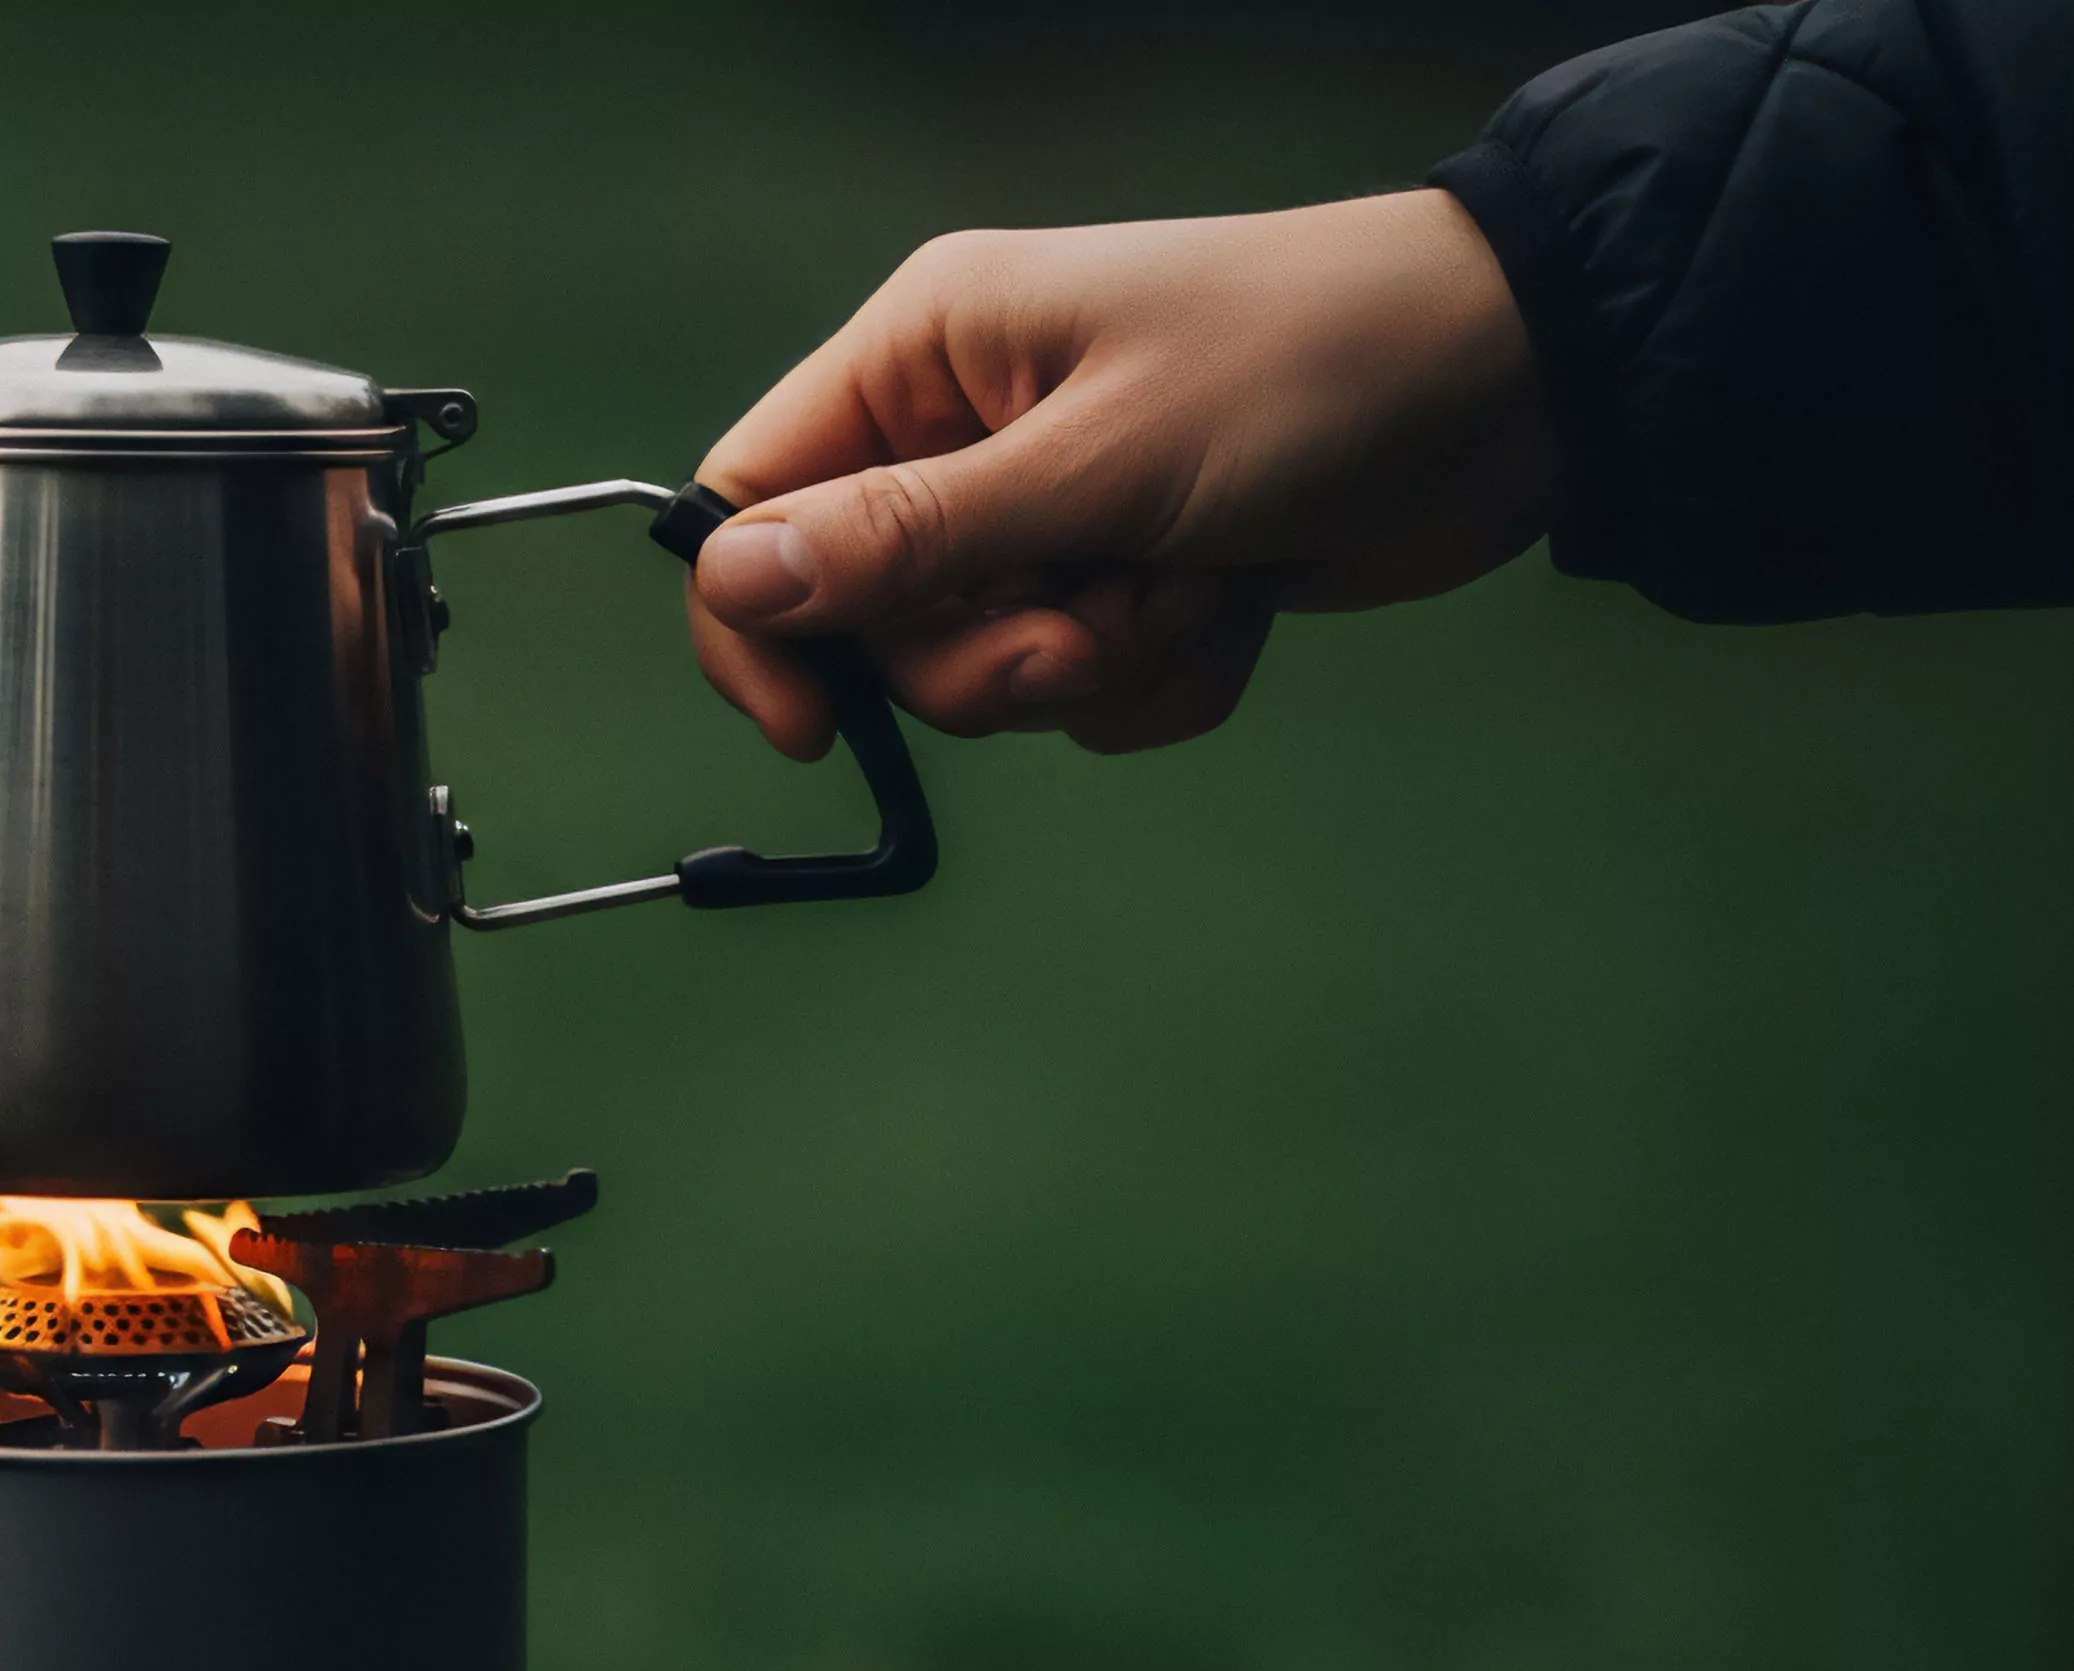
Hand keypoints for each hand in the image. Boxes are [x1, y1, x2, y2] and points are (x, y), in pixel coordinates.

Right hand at [690, 188, 1550, 757]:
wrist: (1520, 387)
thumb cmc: (1310, 371)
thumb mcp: (1101, 463)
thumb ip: (911, 536)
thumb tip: (735, 581)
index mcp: (927, 354)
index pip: (757, 498)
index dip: (761, 621)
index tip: (814, 730)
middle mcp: (968, 429)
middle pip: (875, 617)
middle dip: (986, 658)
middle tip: (1081, 640)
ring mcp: (1053, 509)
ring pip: (986, 667)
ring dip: (1094, 667)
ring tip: (1194, 592)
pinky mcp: (1131, 576)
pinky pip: (1087, 689)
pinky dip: (1160, 676)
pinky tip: (1237, 605)